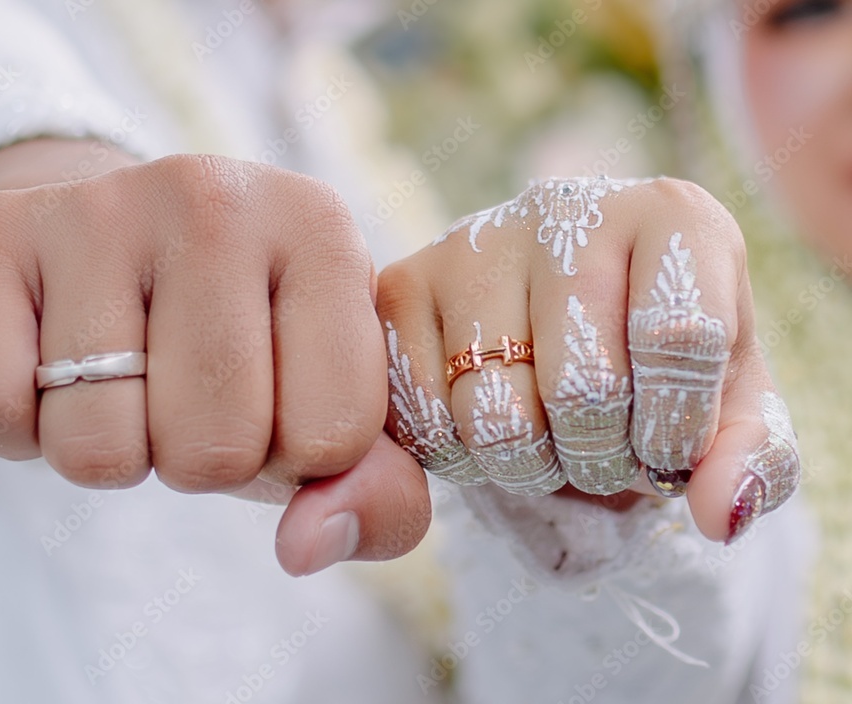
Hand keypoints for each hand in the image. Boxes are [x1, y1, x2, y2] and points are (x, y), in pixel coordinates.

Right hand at [0, 139, 429, 573]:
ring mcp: (96, 207)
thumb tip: (310, 547)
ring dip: (112, 450)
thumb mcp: (332, 408)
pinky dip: (19, 431)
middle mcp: (213, 196)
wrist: (112, 247)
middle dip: (199, 460)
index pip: (333, 433)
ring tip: (122, 378)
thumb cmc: (242, 345)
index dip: (297, 457)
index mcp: (321, 229)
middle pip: (213, 448)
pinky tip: (48, 365)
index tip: (275, 404)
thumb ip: (376, 493)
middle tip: (185, 394)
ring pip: (98, 448)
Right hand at [377, 176, 798, 543]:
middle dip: (599, 460)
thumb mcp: (725, 404)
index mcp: (673, 218)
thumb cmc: (652, 363)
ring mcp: (473, 242)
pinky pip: (424, 420)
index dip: (678, 430)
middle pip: (582, 389)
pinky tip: (487, 426)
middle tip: (599, 449)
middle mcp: (565, 209)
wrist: (559, 319)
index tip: (668, 450)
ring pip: (495, 416)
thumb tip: (720, 515)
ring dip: (530, 467)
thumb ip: (752, 458)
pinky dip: (463, 459)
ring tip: (546, 438)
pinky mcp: (402, 283)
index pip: (682, 338)